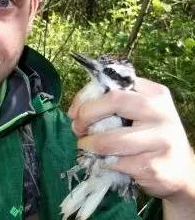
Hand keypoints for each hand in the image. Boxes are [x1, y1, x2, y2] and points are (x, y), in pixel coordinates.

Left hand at [68, 77, 194, 202]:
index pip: (113, 85)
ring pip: (110, 139)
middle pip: (113, 101)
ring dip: (89, 144)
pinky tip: (104, 161)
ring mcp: (162, 139)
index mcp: (154, 93)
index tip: (74, 111)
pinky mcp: (156, 166)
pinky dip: (103, 162)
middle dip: (86, 115)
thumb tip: (76, 111)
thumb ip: (113, 103)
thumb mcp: (139, 112)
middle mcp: (160, 111)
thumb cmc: (150, 136)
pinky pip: (117, 162)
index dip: (87, 97)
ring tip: (85, 146)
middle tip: (77, 128)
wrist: (182, 171)